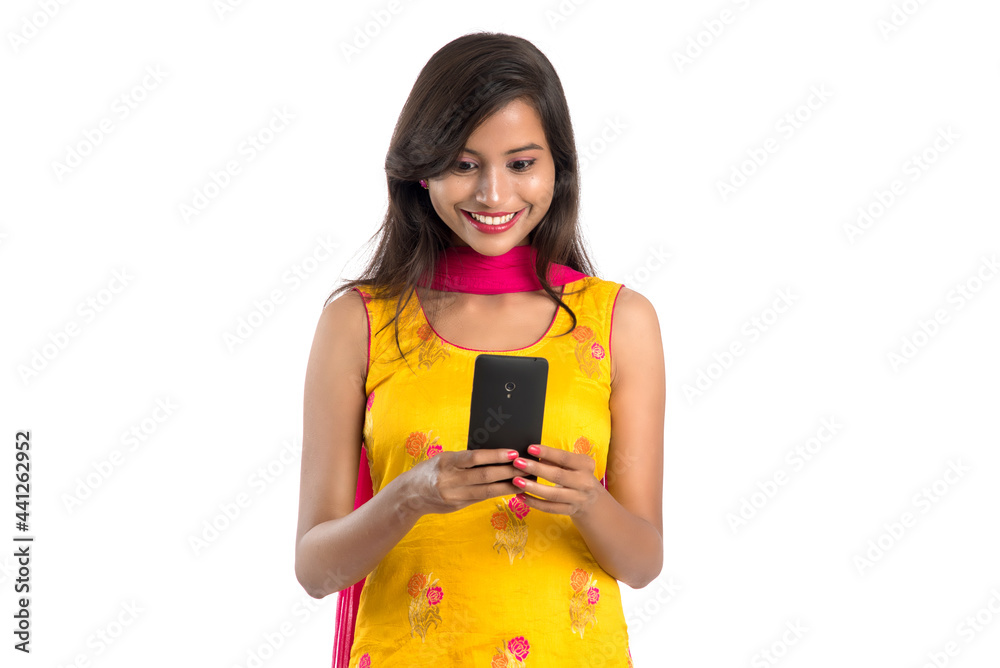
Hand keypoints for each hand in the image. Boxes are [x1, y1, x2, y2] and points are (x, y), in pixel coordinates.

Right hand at [403, 448, 520, 516]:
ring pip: (486, 491)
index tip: (514, 452)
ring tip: (524, 480)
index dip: (496, 455)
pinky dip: (497, 493)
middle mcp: (449, 479)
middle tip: (526, 467)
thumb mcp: (443, 459)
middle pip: (484, 475)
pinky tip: (510, 489)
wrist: (409, 494)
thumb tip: (495, 455)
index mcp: (446, 462)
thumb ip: (464, 459)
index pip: (475, 457)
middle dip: (508, 471)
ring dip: (507, 485)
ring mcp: (453, 495)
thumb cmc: (430, 470)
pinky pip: (481, 498)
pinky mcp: (457, 506)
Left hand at [510, 444, 602, 517]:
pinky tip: (520, 496)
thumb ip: (555, 459)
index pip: (564, 458)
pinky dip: (534, 503)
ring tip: (516, 481)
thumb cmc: (577, 475)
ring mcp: (578, 499)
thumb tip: (533, 453)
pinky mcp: (570, 510)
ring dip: (532, 488)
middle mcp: (584, 482)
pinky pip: (549, 508)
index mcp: (585, 465)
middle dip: (536, 469)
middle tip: (517, 463)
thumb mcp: (573, 464)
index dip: (547, 453)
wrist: (592, 500)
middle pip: (558, 476)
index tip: (530, 448)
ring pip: (552, 495)